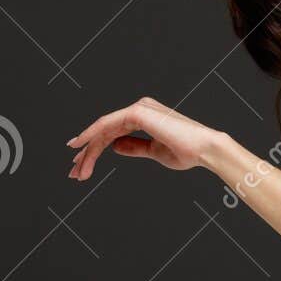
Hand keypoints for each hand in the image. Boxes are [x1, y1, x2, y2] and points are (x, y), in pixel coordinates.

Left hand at [67, 96, 221, 179]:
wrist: (204, 149)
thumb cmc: (187, 152)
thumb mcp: (154, 151)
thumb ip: (135, 147)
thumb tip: (114, 146)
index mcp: (147, 116)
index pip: (114, 132)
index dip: (96, 150)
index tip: (83, 166)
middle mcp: (142, 108)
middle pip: (106, 131)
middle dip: (88, 153)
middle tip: (75, 172)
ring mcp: (139, 108)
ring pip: (104, 129)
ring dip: (88, 150)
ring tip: (78, 170)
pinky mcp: (138, 112)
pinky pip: (107, 123)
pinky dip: (91, 135)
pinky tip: (80, 147)